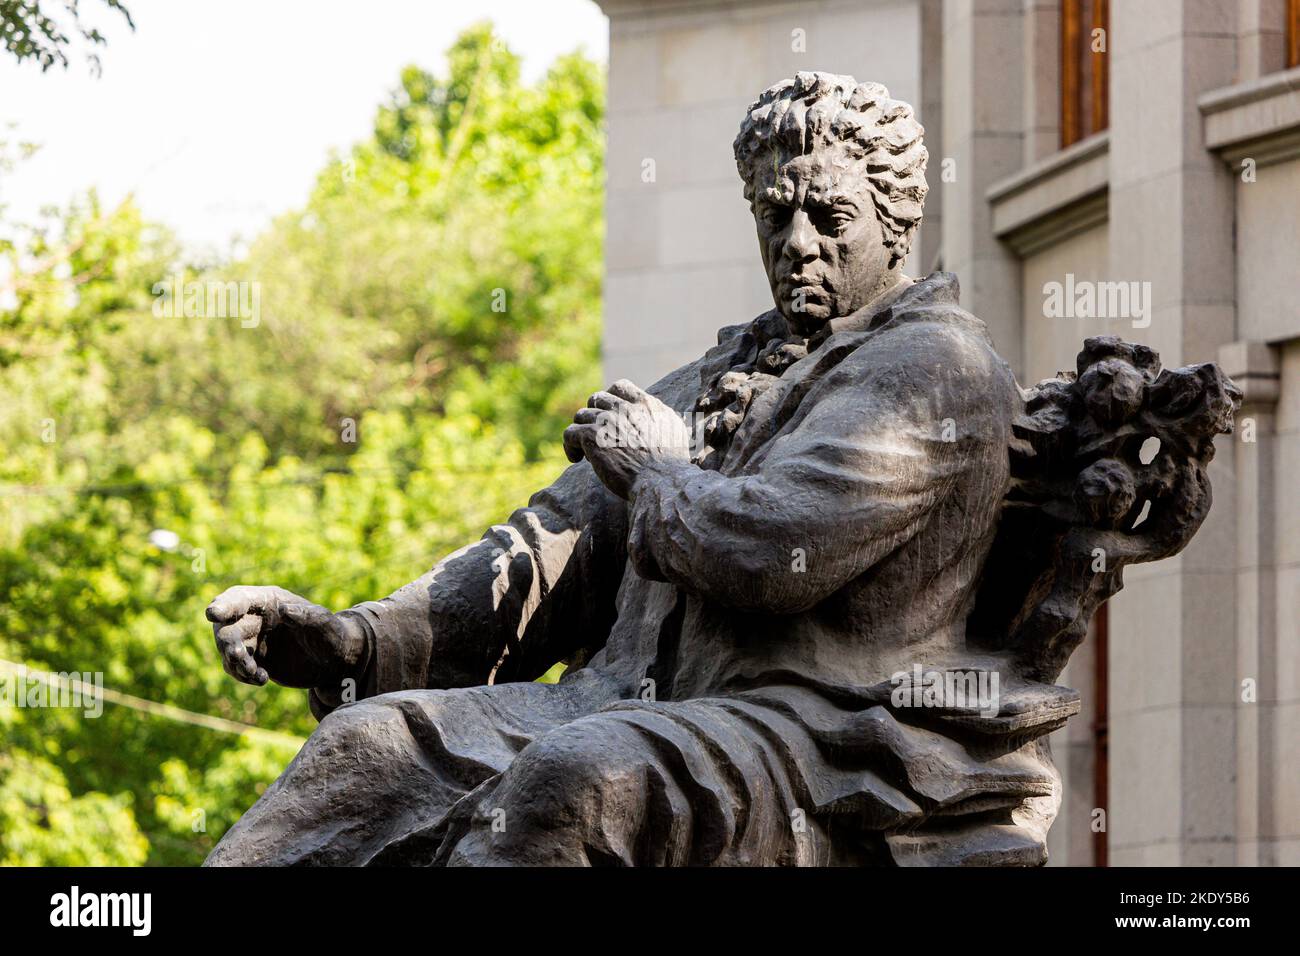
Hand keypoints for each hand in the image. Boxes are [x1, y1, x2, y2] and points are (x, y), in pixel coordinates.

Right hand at [205, 585, 366, 689]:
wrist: (335, 661)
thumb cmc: (332, 634)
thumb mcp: (323, 624)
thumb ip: (306, 615)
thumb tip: (284, 610)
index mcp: (270, 601)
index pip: (239, 599)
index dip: (224, 605)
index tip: (212, 614)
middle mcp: (256, 618)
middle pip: (227, 627)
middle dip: (227, 643)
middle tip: (237, 656)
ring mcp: (253, 639)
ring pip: (228, 650)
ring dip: (235, 663)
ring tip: (256, 673)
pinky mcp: (254, 659)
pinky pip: (236, 668)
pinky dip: (244, 675)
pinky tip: (263, 679)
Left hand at [563, 379, 690, 498]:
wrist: (662, 482)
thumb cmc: (672, 466)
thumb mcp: (675, 433)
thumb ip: (663, 418)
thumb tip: (658, 415)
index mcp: (646, 405)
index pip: (620, 387)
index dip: (609, 399)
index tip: (609, 415)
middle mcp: (626, 408)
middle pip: (597, 399)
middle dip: (593, 416)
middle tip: (597, 436)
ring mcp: (608, 421)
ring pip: (581, 415)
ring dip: (581, 432)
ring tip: (586, 451)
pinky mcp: (593, 436)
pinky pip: (571, 433)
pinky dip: (570, 446)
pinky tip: (576, 459)